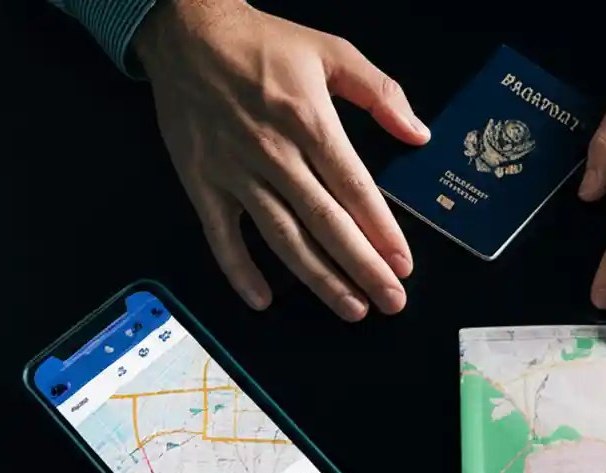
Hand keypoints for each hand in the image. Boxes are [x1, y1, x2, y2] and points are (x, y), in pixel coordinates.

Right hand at [133, 0, 429, 318]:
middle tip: (391, 301)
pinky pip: (221, 235)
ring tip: (350, 307)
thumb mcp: (332, 51)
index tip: (403, 264)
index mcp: (310, 122)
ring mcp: (235, 171)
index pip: (354, 189)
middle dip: (362, 267)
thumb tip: (418, 133)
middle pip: (326, 222)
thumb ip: (380, 92)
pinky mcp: (202, 181)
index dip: (382, 231)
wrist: (187, 31)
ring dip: (318, 277)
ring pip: (283, 235)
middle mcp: (274, 152)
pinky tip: (262, 299)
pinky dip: (239, 270)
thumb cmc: (263, 43)